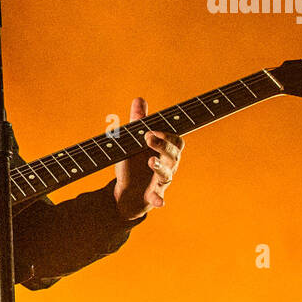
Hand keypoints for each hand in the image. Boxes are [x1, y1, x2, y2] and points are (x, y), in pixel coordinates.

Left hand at [114, 96, 184, 219]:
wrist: (126, 193)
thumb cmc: (134, 165)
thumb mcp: (133, 142)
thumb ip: (138, 122)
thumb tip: (139, 99)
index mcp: (165, 151)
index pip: (175, 140)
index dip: (167, 134)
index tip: (152, 129)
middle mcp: (168, 166)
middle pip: (174, 154)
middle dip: (163, 145)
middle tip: (148, 138)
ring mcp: (161, 182)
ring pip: (167, 175)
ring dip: (160, 168)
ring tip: (151, 162)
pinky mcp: (153, 196)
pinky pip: (159, 198)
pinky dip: (160, 200)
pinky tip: (160, 202)